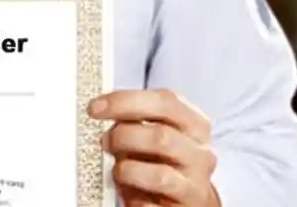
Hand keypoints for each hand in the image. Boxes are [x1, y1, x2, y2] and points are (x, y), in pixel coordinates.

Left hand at [88, 90, 219, 206]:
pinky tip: (131, 193)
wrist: (187, 200)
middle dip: (123, 137)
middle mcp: (200, 153)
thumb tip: (100, 110)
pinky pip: (150, 206)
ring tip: (118, 171)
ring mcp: (195, 184)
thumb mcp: (154, 134)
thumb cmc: (164, 162)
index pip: (165, 102)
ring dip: (127, 170)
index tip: (96, 107)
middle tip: (105, 142)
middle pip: (161, 136)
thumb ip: (135, 120)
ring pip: (159, 174)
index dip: (125, 101)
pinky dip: (133, 199)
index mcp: (195, 124)